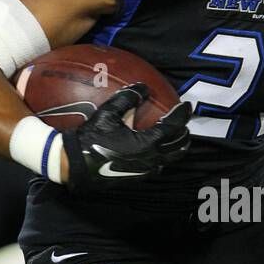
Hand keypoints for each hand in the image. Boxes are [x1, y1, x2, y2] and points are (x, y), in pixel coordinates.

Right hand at [62, 83, 191, 194]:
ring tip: (176, 135)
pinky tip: (158, 148)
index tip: (186, 105)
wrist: (77, 163)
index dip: (182, 115)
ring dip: (177, 146)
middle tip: (184, 121)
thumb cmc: (92, 138)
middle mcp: (151, 159)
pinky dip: (164, 155)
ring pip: (170, 158)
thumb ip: (127, 99)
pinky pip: (159, 164)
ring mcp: (145, 170)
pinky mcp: (138, 176)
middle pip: (178, 146)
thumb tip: (143, 87)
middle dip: (184, 133)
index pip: (173, 127)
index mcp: (147, 144)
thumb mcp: (108, 114)